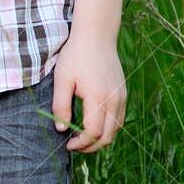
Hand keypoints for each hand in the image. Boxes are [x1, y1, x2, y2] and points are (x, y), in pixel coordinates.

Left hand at [51, 34, 126, 153]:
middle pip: (108, 137)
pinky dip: (108, 128)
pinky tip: (94, 125)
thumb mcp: (62, 78)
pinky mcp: (123, 93)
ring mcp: (122, 97)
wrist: (96, 36)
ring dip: (101, 139)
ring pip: (116, 129)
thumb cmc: (76, 55)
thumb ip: (60, 105)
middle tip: (74, 146)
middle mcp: (114, 100)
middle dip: (91, 147)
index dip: (81, 143)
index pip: (93, 132)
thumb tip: (61, 129)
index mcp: (98, 97)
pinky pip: (119, 119)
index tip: (67, 144)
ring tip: (82, 138)